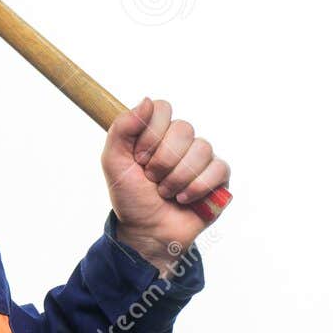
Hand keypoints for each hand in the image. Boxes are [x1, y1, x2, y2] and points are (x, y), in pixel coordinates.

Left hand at [102, 97, 229, 275]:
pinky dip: (197, 187)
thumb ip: (122, 128)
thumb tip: (146, 100)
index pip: (163, 109)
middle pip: (184, 129)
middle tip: (152, 179)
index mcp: (156, 132)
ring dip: (178, 178)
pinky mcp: (218, 178)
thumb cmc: (130, 197)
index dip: (151, 133)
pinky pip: (219, 168)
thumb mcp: (114, 162)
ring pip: (202, 149)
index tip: (139, 157)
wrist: (146, 232)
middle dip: (162, 161)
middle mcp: (180, 141)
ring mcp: (201, 159)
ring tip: (167, 192)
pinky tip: (185, 199)